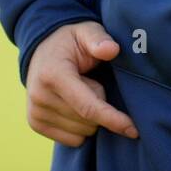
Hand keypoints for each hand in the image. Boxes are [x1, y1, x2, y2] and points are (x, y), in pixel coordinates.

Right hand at [25, 21, 138, 146]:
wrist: (42, 50)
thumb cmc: (71, 41)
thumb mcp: (86, 31)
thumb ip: (99, 39)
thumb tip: (112, 50)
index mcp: (54, 75)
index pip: (88, 106)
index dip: (113, 119)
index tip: (134, 130)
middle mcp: (40, 97)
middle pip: (88, 121)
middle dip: (102, 107)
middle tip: (94, 82)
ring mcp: (35, 113)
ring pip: (82, 132)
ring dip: (92, 118)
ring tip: (83, 92)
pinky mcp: (35, 124)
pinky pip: (72, 140)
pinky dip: (81, 127)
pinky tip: (76, 106)